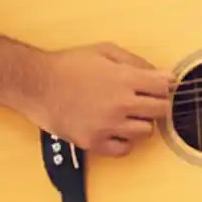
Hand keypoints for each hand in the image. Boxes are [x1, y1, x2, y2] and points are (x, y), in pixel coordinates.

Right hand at [24, 43, 172, 157]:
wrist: (37, 84)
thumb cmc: (69, 65)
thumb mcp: (105, 51)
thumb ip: (136, 62)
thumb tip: (162, 74)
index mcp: (124, 79)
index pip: (164, 87)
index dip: (163, 85)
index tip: (158, 86)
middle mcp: (120, 104)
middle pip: (160, 110)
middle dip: (156, 103)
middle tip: (145, 100)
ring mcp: (107, 126)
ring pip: (146, 131)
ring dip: (141, 122)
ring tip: (126, 114)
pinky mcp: (94, 142)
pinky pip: (125, 149)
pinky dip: (124, 141)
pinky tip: (115, 129)